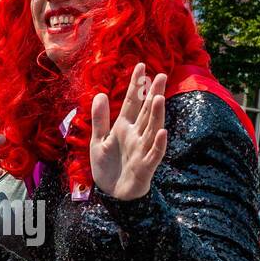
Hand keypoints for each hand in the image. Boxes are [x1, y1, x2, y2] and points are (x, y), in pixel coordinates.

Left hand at [91, 62, 167, 199]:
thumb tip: (99, 93)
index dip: (136, 86)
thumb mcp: (98, 140)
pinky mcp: (145, 166)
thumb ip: (99, 118)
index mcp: (123, 127)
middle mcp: (136, 135)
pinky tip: (162, 132)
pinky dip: (158, 144)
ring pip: (152, 129)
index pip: (131, 102)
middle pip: (146, 112)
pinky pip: (153, 154)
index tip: (141, 66)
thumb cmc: (107, 166)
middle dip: (152, 94)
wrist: (111, 193)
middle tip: (161, 75)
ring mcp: (142, 149)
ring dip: (156, 114)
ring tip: (159, 97)